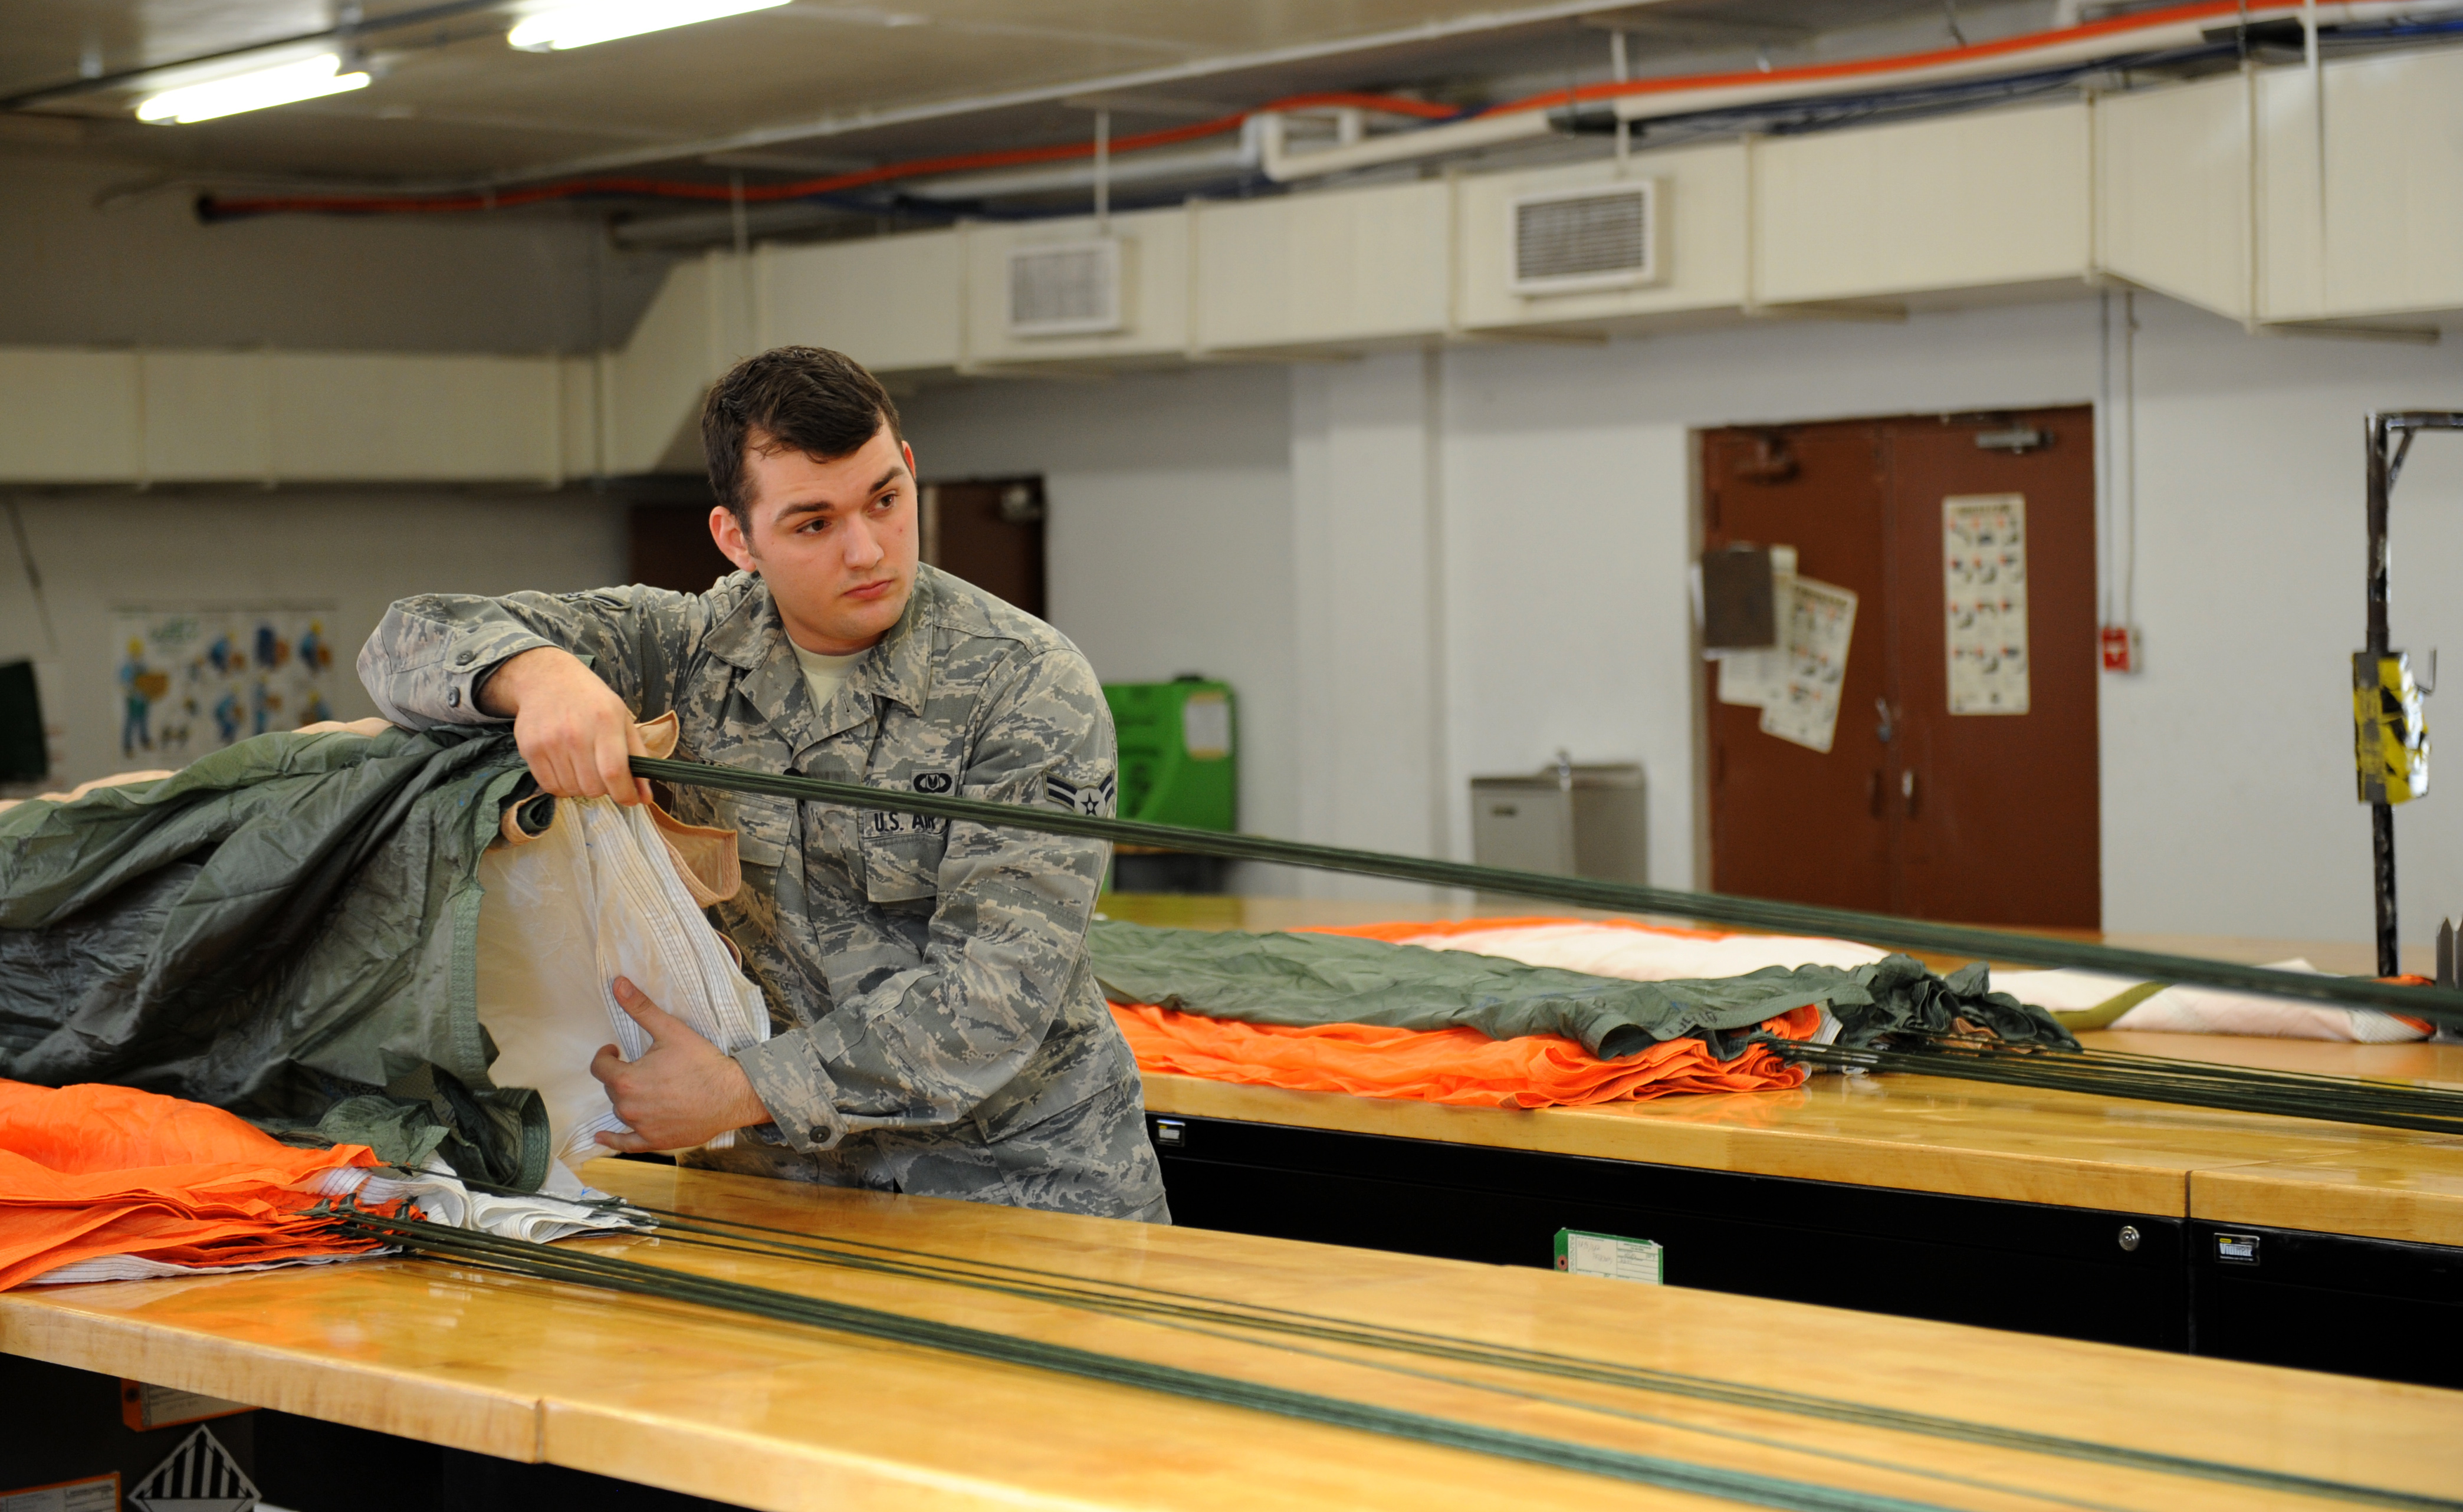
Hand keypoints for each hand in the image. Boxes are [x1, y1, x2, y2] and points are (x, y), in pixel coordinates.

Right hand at [483, 646, 652, 804]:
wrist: (548, 680)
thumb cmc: (592, 702)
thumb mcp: (622, 720)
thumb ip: (637, 758)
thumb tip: (645, 797)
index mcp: (605, 721)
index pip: (614, 772)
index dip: (625, 793)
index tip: (630, 799)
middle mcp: (575, 732)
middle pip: (593, 786)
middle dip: (604, 789)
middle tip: (603, 774)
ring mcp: (549, 741)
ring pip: (572, 790)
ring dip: (582, 787)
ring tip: (584, 767)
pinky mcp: (529, 749)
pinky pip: (550, 786)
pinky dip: (562, 786)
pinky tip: (567, 768)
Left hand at [590, 977, 770, 1152]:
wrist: (732, 1095)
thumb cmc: (702, 1063)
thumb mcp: (671, 1031)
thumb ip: (640, 1008)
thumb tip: (617, 983)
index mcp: (627, 1081)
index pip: (600, 1068)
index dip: (606, 1056)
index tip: (616, 1051)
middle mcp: (628, 1107)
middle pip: (611, 1089)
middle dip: (621, 1076)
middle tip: (641, 1067)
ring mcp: (640, 1127)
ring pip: (621, 1111)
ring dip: (626, 1099)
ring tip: (644, 1089)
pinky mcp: (654, 1141)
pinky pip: (625, 1143)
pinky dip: (612, 1140)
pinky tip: (601, 1136)